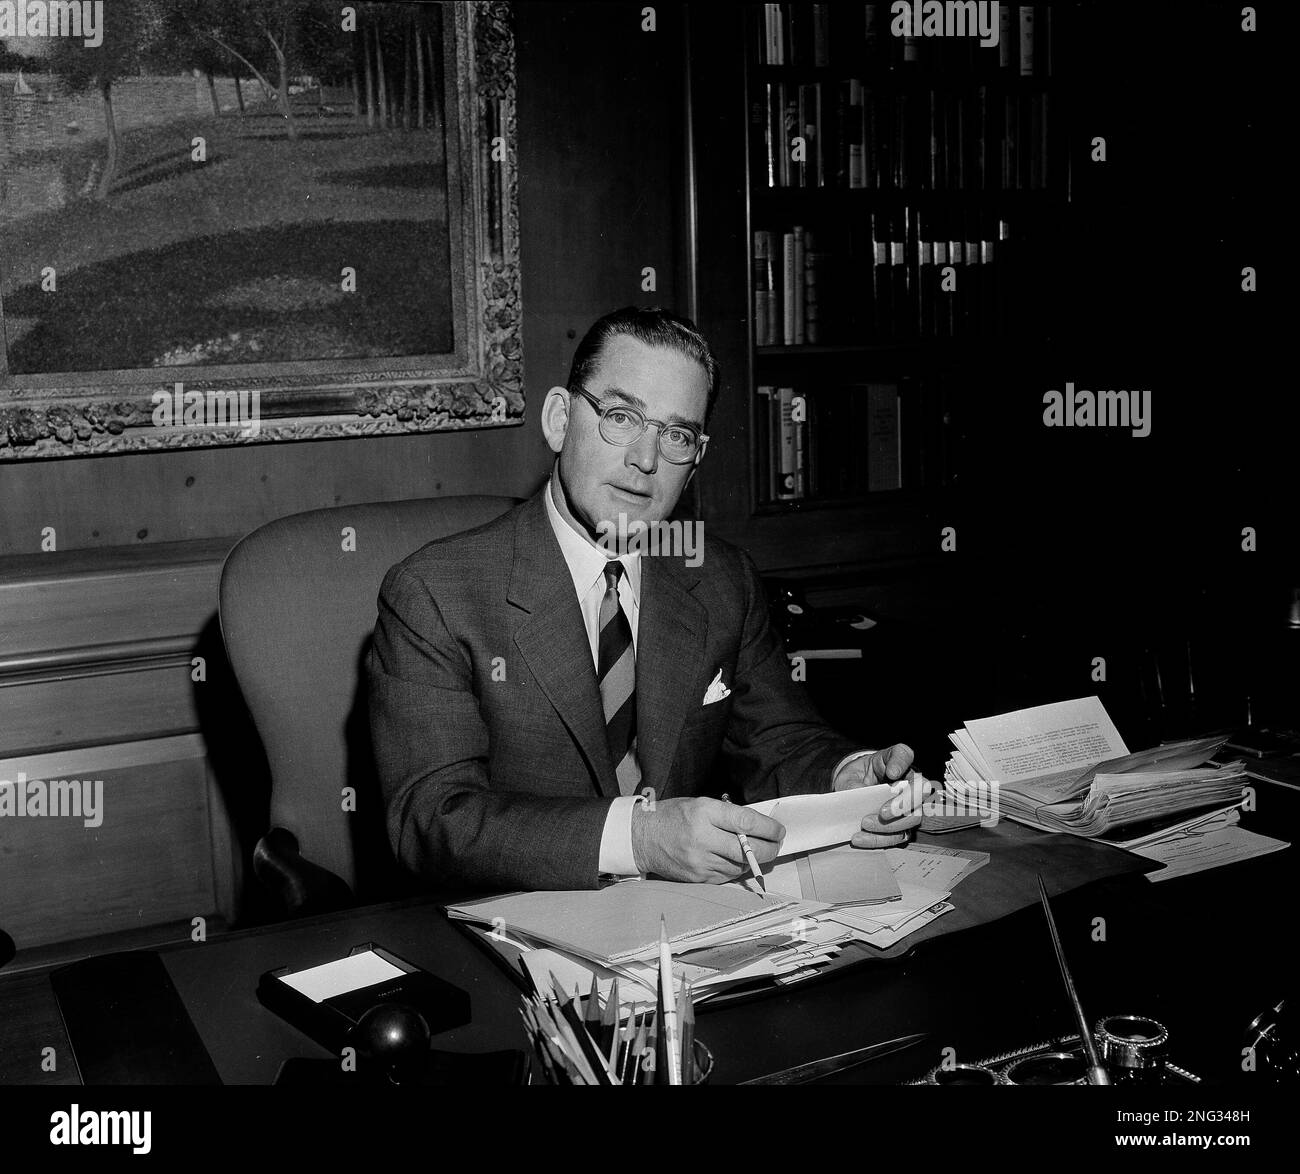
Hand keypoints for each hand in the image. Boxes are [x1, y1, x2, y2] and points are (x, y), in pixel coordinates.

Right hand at [630, 798, 784, 883]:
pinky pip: (728, 876)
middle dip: (770, 849)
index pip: (747, 822)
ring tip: (758, 851)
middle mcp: (703, 837)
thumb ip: (727, 815)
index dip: (769, 828)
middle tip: (776, 845)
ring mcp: (700, 861)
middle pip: (749, 849)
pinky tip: (735, 860)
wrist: (641, 837)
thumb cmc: (672, 816)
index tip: (779, 831)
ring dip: (754, 860)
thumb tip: (757, 826)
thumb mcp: (700, 804)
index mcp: (704, 813)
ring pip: (741, 865)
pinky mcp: (698, 877)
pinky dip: (737, 868)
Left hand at [834, 744, 929, 848]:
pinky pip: (898, 837)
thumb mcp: (848, 776)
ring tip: (865, 824)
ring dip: (891, 826)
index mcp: (892, 762)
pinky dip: (879, 839)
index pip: (903, 754)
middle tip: (882, 813)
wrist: (850, 797)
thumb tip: (863, 795)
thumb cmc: (853, 781)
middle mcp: (906, 782)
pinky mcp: (901, 826)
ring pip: (914, 818)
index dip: (901, 763)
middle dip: (903, 805)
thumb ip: (854, 784)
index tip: (891, 773)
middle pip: (920, 792)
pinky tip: (860, 838)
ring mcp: (907, 805)